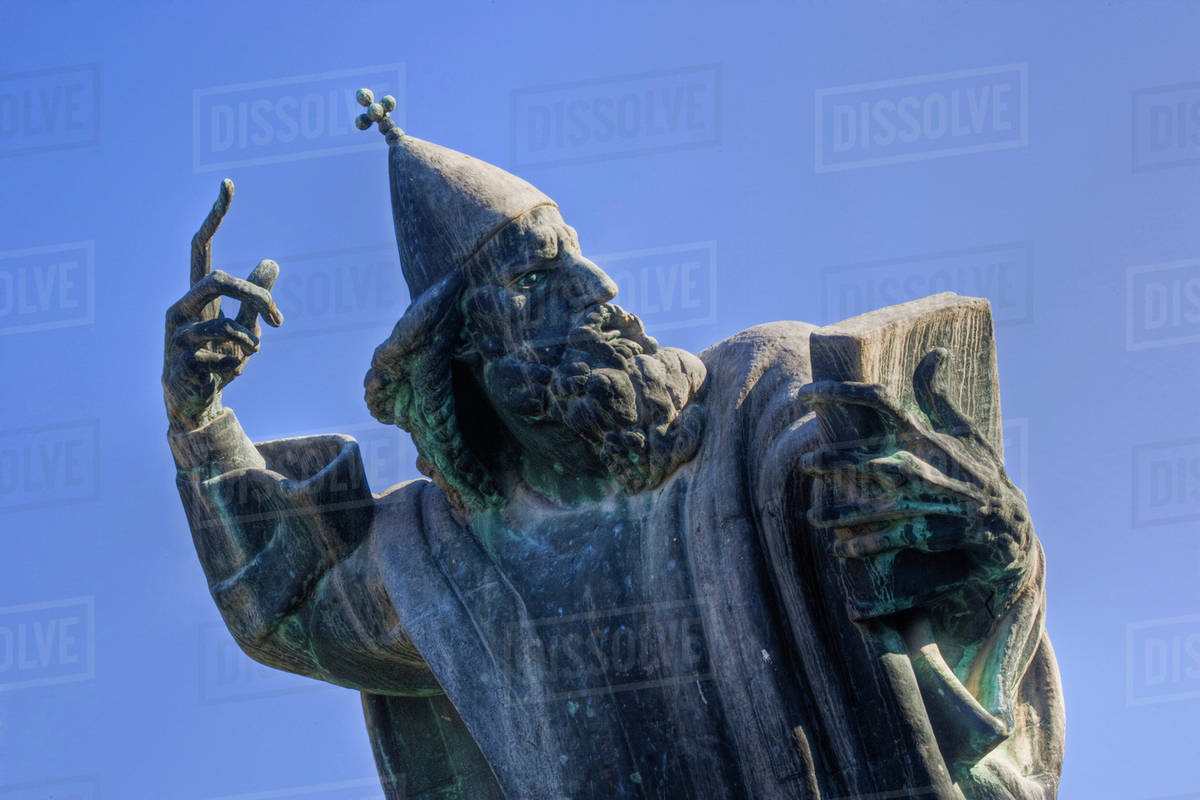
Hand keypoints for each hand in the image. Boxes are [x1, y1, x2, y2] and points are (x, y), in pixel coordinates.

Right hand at [163, 179, 282, 431]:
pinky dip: (235, 363)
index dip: (215, 216)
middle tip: (280, 320)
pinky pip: (220, 353)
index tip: (229, 184)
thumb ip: (255, 299)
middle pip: (217, 279)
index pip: (203, 247)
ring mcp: (174, 332)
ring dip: (248, 341)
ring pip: (222, 323)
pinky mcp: (178, 358)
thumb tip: (272, 261)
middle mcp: (180, 306)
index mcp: (196, 294)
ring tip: (252, 355)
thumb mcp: (244, 327)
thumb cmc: (217, 361)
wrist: (197, 401)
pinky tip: (226, 372)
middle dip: (255, 297)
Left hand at [799, 348, 1031, 620]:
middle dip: (831, 461)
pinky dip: (865, 546)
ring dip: (840, 513)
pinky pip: (893, 539)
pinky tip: (840, 549)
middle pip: (867, 458)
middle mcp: (926, 463)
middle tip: (803, 464)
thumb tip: (937, 352)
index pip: (880, 400)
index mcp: (927, 433)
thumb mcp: (965, 431)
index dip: (841, 391)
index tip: (805, 394)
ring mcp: (931, 500)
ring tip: (813, 517)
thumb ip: (938, 395)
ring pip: (874, 506)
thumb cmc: (978, 472)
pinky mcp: (937, 531)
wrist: (1010, 524)